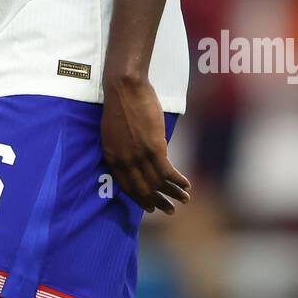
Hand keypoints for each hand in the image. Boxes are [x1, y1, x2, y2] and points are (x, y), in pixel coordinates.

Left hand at [101, 78, 190, 214]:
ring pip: (158, 183)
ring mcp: (139, 155)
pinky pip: (168, 171)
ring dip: (172, 194)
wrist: (125, 87)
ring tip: (183, 201)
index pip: (126, 186)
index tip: (149, 206)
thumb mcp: (113, 131)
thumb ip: (122, 149)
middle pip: (142, 189)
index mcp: (111, 157)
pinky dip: (178, 181)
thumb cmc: (120, 103)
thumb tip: (134, 160)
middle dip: (157, 202)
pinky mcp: (154, 147)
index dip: (140, 198)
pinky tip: (186, 185)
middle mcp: (124, 160)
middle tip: (168, 210)